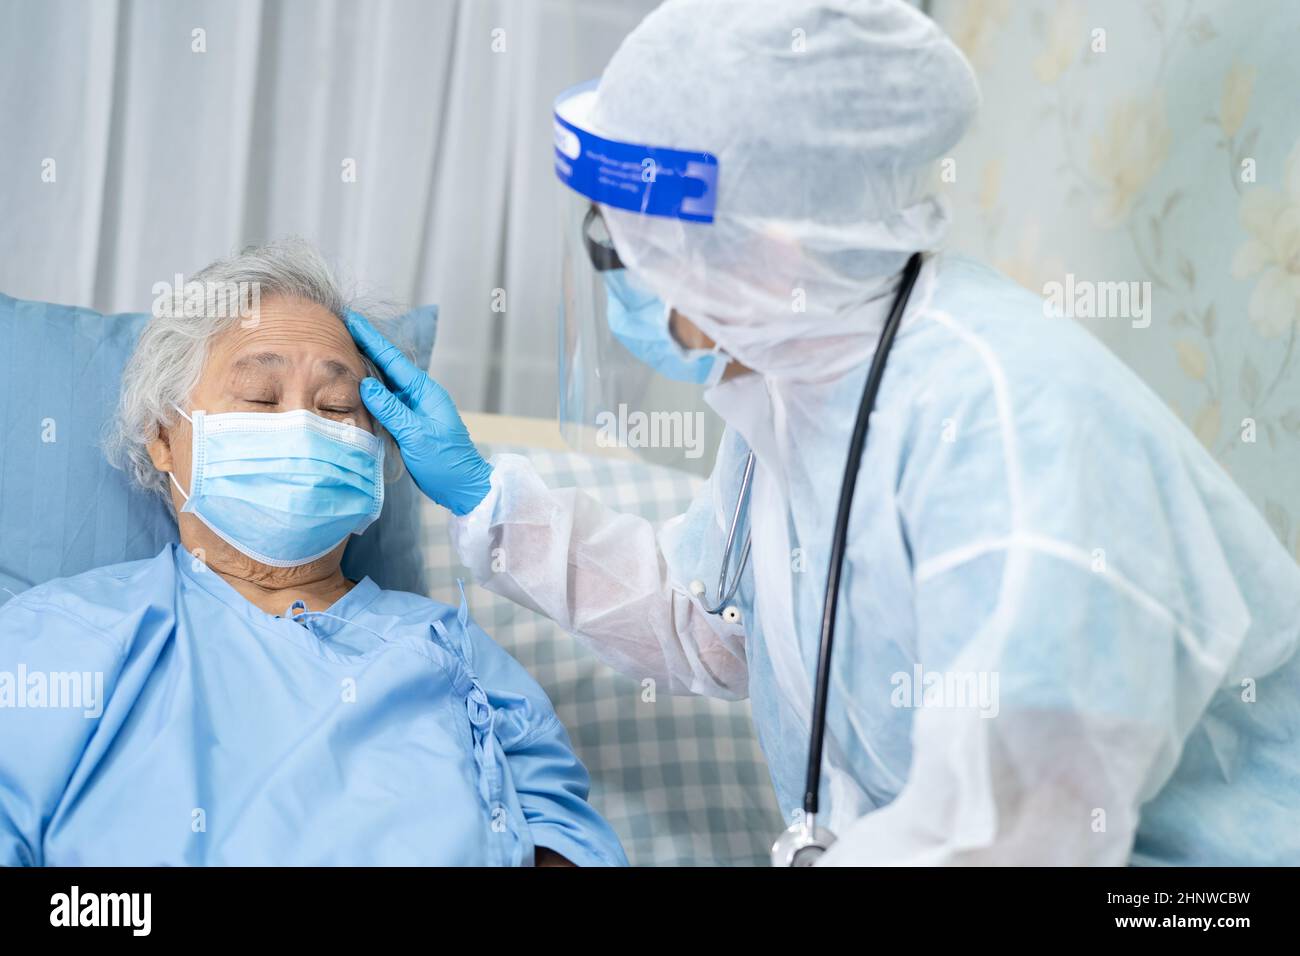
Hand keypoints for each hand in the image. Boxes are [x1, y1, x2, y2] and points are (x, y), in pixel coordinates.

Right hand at [345, 310, 492, 515]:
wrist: (463, 487)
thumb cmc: (446, 463)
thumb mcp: (417, 435)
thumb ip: (391, 410)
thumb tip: (366, 385)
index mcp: (424, 393)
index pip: (393, 360)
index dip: (371, 339)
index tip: (352, 320)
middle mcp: (418, 396)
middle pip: (387, 367)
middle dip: (365, 347)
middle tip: (340, 327)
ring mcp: (412, 409)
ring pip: (384, 384)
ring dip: (365, 368)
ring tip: (342, 350)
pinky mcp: (407, 424)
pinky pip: (385, 402)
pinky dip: (369, 392)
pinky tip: (355, 386)